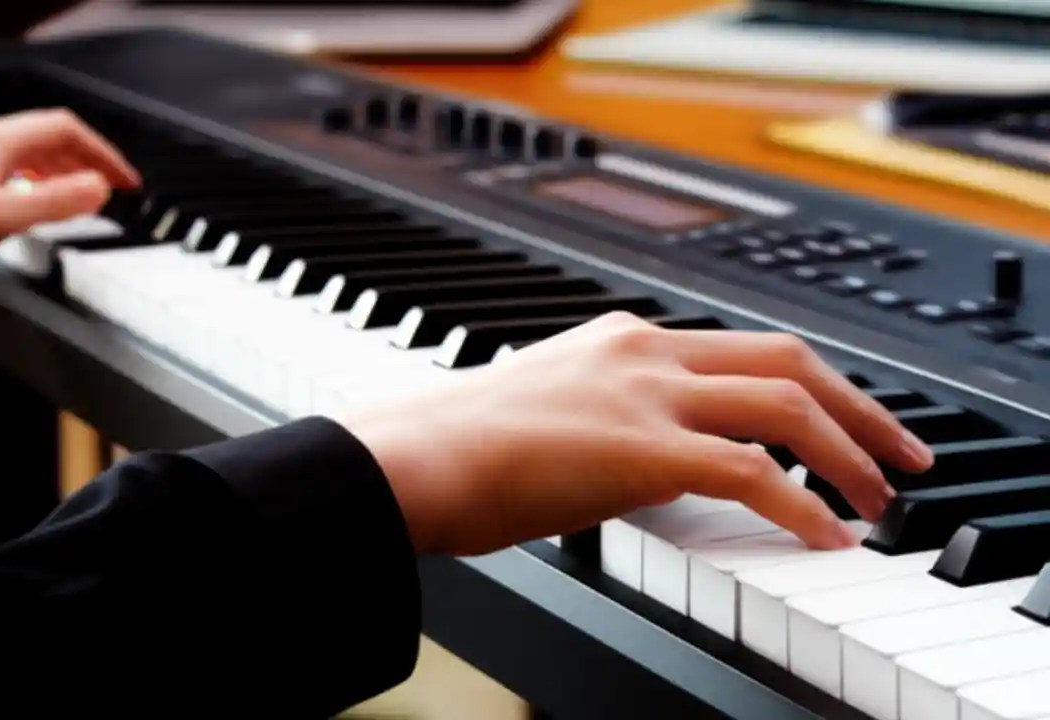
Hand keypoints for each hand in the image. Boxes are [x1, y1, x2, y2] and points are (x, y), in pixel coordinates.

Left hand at [0, 108, 140, 265]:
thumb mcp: (1, 216)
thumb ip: (55, 203)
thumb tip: (100, 189)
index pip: (67, 130)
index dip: (103, 153)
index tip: (126, 180)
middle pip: (49, 140)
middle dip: (86, 164)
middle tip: (110, 191)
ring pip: (28, 155)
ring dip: (61, 174)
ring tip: (79, 200)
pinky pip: (7, 169)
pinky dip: (33, 184)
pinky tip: (30, 206)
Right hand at [337, 312, 933, 555]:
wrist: (412, 455)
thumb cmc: (459, 445)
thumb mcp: (549, 410)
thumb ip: (609, 418)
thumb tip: (644, 459)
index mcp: (622, 340)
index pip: (743, 348)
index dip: (809, 384)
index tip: (841, 417)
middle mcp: (644, 352)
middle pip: (789, 360)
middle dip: (860, 406)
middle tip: (899, 450)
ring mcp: (646, 394)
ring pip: (788, 406)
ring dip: (850, 454)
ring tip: (878, 499)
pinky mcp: (643, 448)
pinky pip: (755, 472)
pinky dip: (806, 506)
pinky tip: (827, 535)